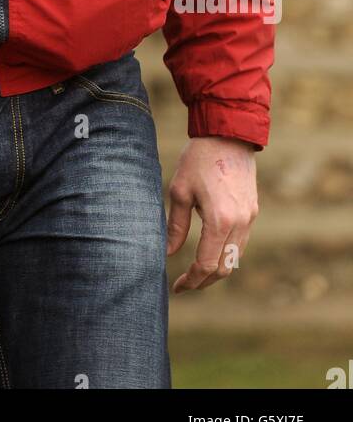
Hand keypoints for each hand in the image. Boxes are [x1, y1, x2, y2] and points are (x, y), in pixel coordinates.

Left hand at [166, 137, 257, 292]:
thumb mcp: (180, 191)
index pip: (206, 264)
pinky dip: (226, 254)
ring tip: (195, 271)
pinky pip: (241, 243)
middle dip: (204, 281)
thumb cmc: (198, 159)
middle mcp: (240, 223)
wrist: (228, 135)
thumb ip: (175, 226)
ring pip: (235, 258)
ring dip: (217, 269)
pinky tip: (210, 250)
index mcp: (220, 220)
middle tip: (185, 284)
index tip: (177, 287)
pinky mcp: (253, 211)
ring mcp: (250, 218)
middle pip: (224, 269)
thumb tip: (167, 253)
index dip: (191, 281)